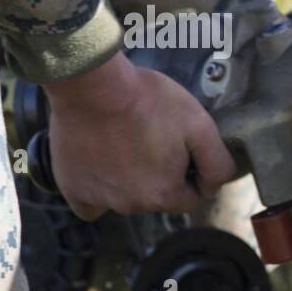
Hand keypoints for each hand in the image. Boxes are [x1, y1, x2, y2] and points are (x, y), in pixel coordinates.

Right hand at [43, 54, 236, 220]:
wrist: (94, 85)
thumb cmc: (149, 101)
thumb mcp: (201, 126)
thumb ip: (218, 163)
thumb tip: (215, 186)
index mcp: (165, 194)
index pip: (192, 197)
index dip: (192, 172)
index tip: (182, 147)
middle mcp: (132, 205)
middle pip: (159, 198)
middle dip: (163, 175)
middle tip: (153, 139)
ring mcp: (100, 199)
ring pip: (127, 198)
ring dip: (131, 180)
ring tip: (126, 143)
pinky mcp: (73, 189)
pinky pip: (91, 204)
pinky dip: (98, 191)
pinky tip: (101, 167)